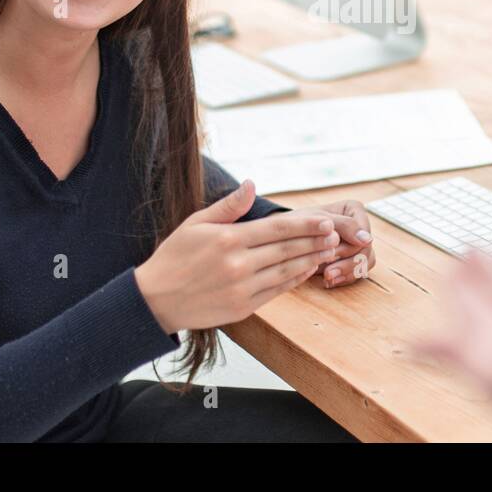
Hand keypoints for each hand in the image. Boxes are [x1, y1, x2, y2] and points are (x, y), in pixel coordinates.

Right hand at [135, 180, 341, 334]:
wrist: (156, 300)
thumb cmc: (174, 257)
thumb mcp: (196, 223)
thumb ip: (228, 206)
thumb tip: (251, 184)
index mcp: (228, 239)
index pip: (276, 228)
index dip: (305, 225)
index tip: (325, 221)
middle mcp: (238, 264)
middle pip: (287, 249)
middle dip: (315, 241)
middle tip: (335, 234)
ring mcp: (241, 288)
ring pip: (285, 271)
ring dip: (310, 260)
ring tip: (328, 251)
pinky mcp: (242, 308)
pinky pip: (276, 291)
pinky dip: (294, 280)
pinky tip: (306, 270)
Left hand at [296, 199, 375, 288]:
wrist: (287, 238)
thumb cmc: (301, 223)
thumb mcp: (319, 220)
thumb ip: (344, 225)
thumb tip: (367, 239)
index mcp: (354, 210)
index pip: (363, 230)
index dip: (351, 243)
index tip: (333, 251)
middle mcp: (359, 227)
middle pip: (365, 248)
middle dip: (346, 261)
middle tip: (328, 270)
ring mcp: (357, 244)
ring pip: (365, 262)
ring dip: (346, 271)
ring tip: (328, 277)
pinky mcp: (352, 260)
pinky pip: (357, 272)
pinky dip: (344, 277)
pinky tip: (330, 281)